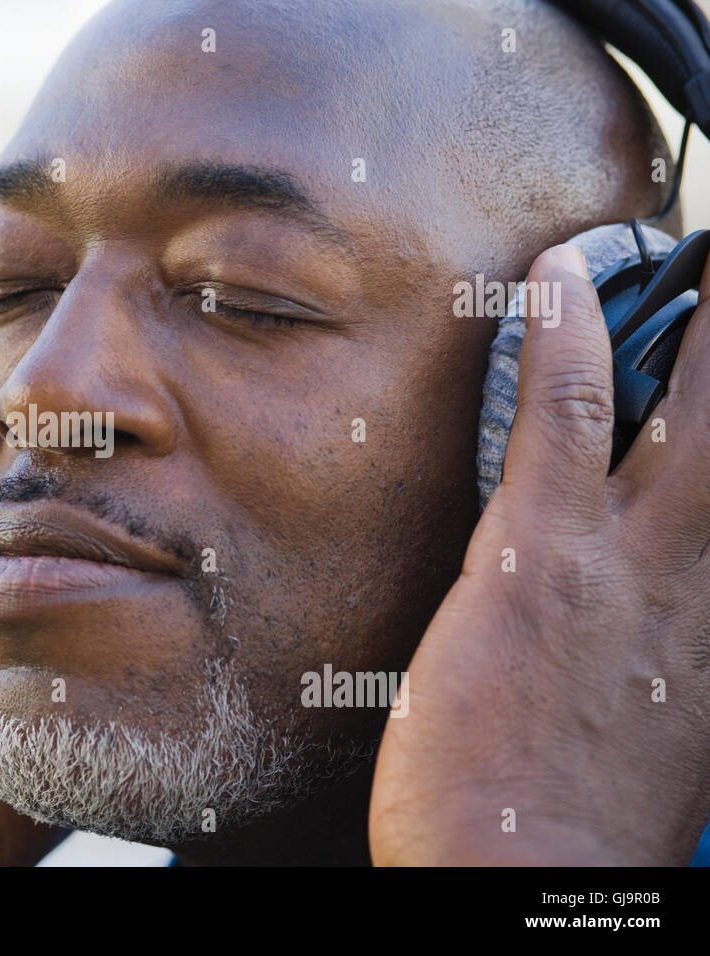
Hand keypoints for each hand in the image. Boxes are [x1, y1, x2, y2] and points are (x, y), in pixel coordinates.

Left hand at [370, 244, 709, 864]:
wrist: (527, 891)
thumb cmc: (577, 824)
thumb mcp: (668, 735)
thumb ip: (682, 655)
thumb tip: (675, 609)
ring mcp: (632, 563)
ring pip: (698, 407)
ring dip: (705, 315)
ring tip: (702, 242)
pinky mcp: (540, 559)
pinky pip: (568, 420)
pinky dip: (568, 335)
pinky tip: (559, 272)